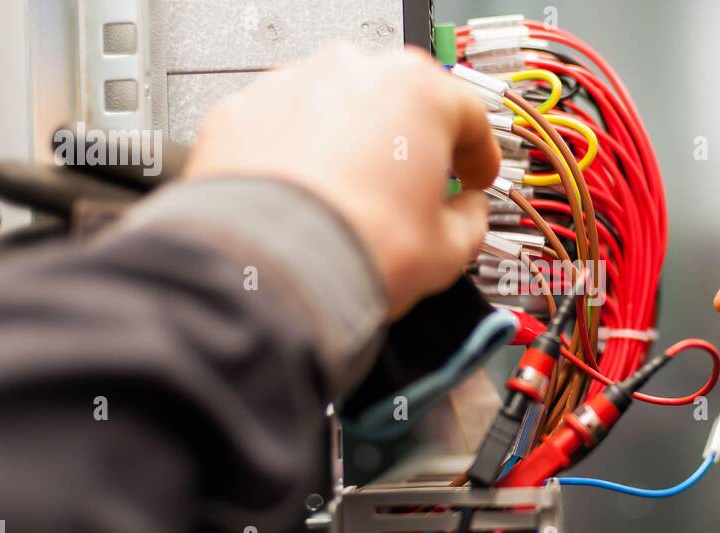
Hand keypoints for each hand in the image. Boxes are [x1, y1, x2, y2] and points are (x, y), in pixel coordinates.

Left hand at [185, 44, 500, 317]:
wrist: (268, 271)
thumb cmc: (355, 248)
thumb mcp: (448, 250)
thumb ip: (470, 219)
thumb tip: (466, 214)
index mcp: (418, 92)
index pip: (468, 115)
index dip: (478, 154)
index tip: (475, 176)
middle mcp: (353, 73)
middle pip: (398, 103)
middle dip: (409, 146)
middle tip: (412, 190)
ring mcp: (292, 87)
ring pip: (336, 110)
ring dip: (348, 147)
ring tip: (349, 201)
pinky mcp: (240, 113)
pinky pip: (281, 128)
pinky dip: (294, 156)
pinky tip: (303, 199)